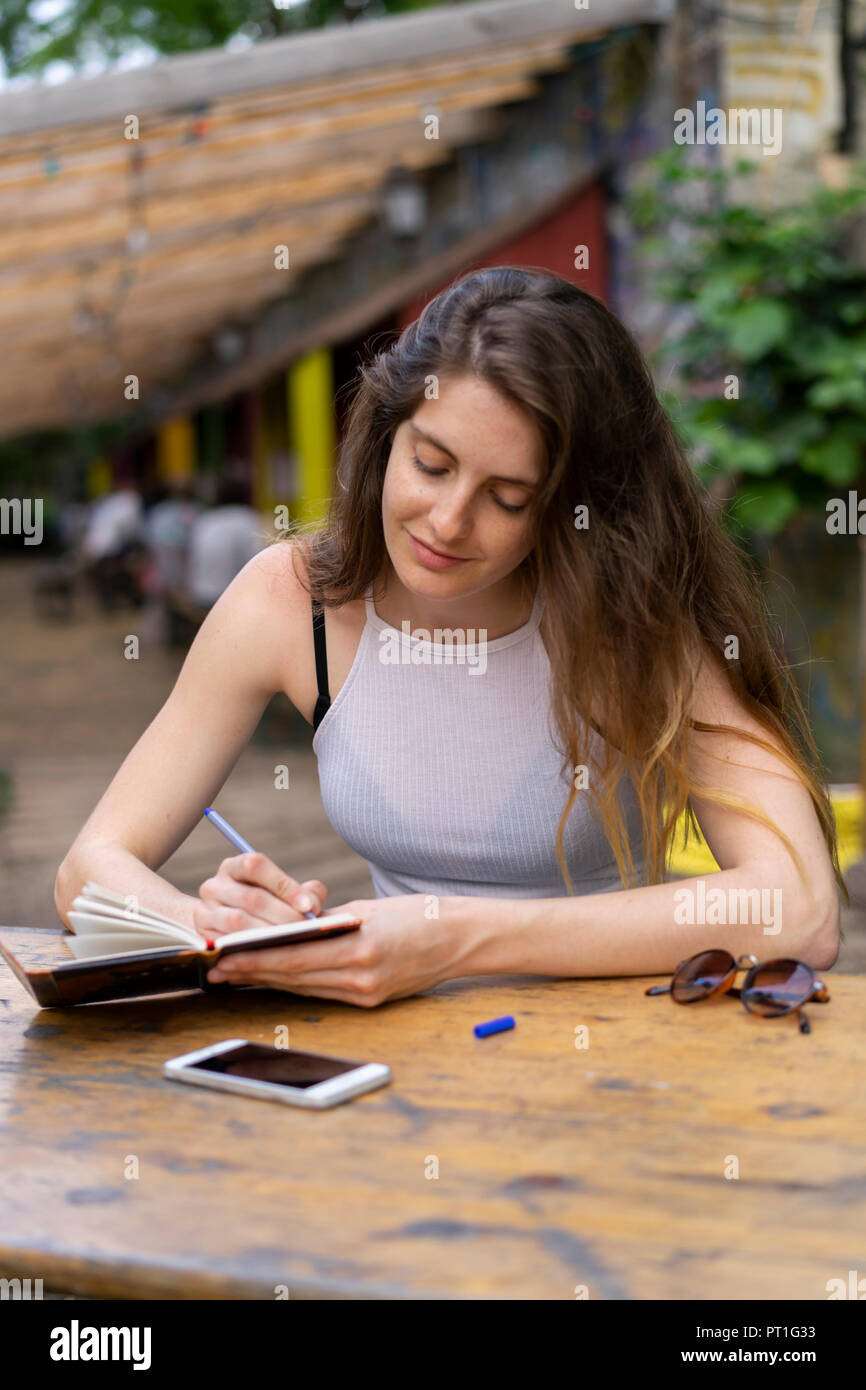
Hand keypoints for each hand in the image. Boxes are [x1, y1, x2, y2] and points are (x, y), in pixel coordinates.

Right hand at [194, 851, 327, 937]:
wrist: (230, 925)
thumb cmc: (269, 904)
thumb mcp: (287, 893)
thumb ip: (307, 893)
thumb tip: (312, 905)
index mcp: (234, 867)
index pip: (255, 865)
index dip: (284, 885)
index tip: (308, 905)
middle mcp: (214, 885)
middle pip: (251, 897)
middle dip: (283, 915)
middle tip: (306, 929)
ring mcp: (205, 911)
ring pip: (238, 922)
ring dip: (268, 933)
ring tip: (292, 941)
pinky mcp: (203, 936)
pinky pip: (227, 944)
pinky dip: (251, 950)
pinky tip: (272, 955)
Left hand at [206, 894, 463, 1006]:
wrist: (462, 939)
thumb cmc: (419, 915)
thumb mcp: (370, 909)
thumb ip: (330, 922)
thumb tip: (291, 928)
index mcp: (360, 949)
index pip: (294, 957)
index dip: (254, 958)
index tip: (224, 955)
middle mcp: (361, 977)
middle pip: (294, 977)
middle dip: (252, 972)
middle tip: (217, 968)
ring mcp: (367, 993)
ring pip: (306, 987)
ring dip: (269, 981)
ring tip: (236, 975)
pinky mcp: (372, 1000)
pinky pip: (325, 992)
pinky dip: (298, 985)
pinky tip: (276, 979)